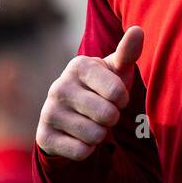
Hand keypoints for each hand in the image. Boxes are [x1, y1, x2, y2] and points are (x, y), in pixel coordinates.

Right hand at [35, 26, 143, 160]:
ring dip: (100, 135)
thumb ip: (128, 53)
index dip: (122, 99)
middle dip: (112, 118)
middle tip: (103, 112)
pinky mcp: (44, 136)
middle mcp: (59, 86)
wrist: (71, 115)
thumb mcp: (116, 71)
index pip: (117, 92)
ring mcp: (48, 111)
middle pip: (107, 115)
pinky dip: (88, 149)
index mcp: (78, 66)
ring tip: (92, 123)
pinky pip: (81, 152)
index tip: (115, 96)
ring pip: (95, 135)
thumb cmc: (102, 88)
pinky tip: (80, 137)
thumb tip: (137, 30)